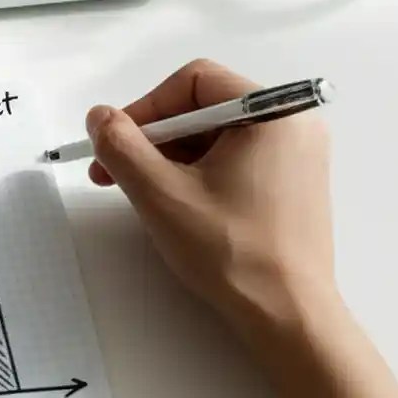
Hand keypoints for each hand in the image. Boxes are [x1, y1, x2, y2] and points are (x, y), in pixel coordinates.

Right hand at [86, 59, 397, 396]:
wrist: (288, 317)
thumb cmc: (233, 252)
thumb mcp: (160, 193)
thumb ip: (121, 145)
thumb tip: (99, 116)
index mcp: (274, 114)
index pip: (195, 81)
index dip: (147, 108)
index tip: (117, 142)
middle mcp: (294, 125)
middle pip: (205, 107)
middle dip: (155, 138)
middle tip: (117, 171)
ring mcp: (297, 156)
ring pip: (216, 136)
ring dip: (172, 158)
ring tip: (144, 194)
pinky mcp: (292, 184)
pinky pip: (235, 159)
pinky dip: (199, 173)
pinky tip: (178, 204)